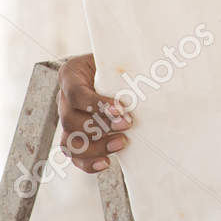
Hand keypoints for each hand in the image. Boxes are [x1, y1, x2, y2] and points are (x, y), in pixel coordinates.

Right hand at [56, 53, 132, 172]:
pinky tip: (106, 162)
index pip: (76, 93)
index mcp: (71, 75)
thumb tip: (157, 71)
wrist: (108, 71)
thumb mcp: (115, 57)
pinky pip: (74, 156)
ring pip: (70, 141)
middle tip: (128, 124)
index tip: (121, 109)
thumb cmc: (113, 64)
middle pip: (69, 120)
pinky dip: (88, 163)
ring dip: (96, 146)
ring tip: (122, 143)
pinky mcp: (73, 137)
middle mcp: (63, 99)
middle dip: (100, 126)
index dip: (96, 104)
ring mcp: (66, 120)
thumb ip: (126, 65)